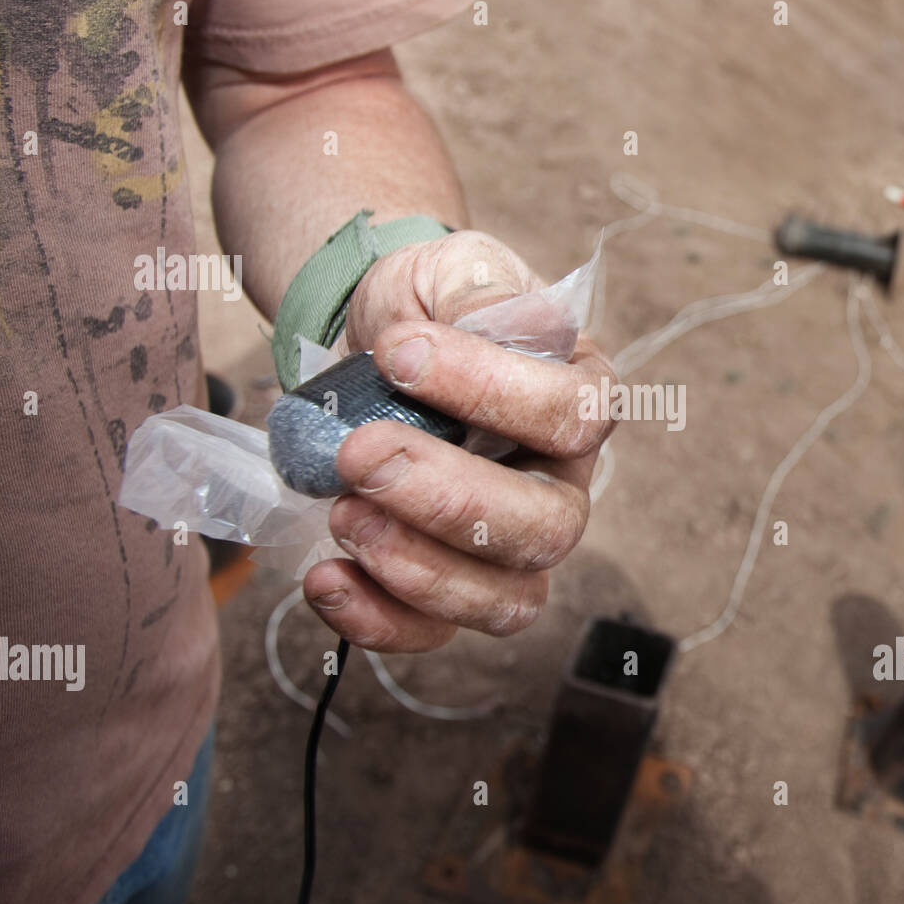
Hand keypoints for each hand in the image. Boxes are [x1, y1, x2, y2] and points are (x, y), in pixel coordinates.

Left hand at [301, 230, 615, 651]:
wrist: (371, 350)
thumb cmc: (428, 310)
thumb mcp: (453, 270)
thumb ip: (483, 290)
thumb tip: (524, 329)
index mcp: (578, 401)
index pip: (571, 417)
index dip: (490, 392)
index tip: (395, 352)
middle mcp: (559, 486)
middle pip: (548, 530)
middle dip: (449, 501)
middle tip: (359, 454)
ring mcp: (508, 548)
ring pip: (506, 601)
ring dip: (419, 571)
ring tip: (341, 513)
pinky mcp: (447, 587)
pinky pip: (433, 634)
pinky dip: (377, 619)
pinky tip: (325, 575)